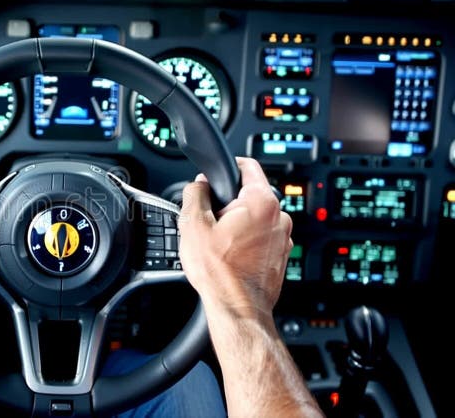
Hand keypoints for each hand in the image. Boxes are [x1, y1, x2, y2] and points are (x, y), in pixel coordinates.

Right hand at [177, 157, 291, 319]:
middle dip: (227, 204)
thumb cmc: (220, 273)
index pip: (247, 166)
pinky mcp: (280, 256)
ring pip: (254, 219)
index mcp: (262, 202)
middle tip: (209, 223)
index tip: (214, 176)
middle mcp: (279, 217)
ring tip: (218, 245)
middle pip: (248, 195)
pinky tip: (229, 257)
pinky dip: (245, 242)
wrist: (237, 310)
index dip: (227, 166)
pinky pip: (260, 238)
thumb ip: (194, 194)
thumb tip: (198, 185)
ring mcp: (282, 238)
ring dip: (236, 225)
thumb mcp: (193, 225)